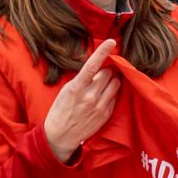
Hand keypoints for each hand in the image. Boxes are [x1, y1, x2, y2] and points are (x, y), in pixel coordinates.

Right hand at [42, 40, 121, 163]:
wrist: (61, 135)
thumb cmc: (61, 110)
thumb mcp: (66, 90)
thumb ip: (82, 79)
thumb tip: (96, 68)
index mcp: (77, 87)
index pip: (93, 65)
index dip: (103, 52)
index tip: (111, 42)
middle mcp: (90, 96)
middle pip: (108, 73)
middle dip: (106, 70)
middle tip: (101, 73)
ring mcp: (100, 106)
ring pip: (116, 83)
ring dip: (112, 80)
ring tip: (104, 84)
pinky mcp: (106, 114)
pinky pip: (115, 96)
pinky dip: (112, 93)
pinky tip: (103, 96)